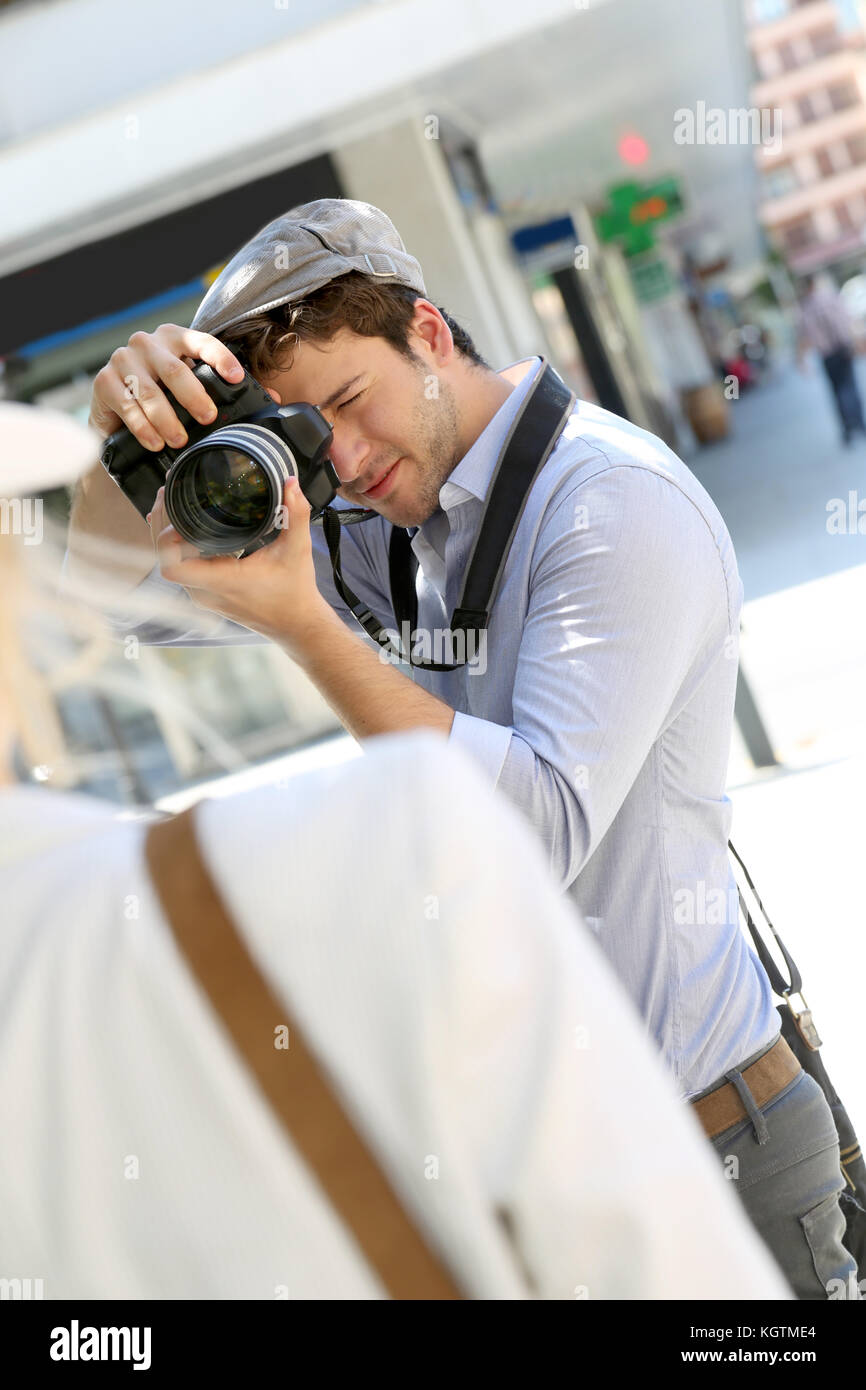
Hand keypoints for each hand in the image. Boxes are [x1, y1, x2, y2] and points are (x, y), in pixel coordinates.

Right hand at [89, 323, 277, 447]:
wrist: (115, 412)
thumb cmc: (164, 398)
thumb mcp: (193, 390)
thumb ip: (227, 391)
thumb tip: (276, 399)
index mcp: (176, 338)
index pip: (203, 341)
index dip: (220, 358)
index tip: (236, 378)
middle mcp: (147, 343)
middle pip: (175, 370)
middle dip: (194, 397)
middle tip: (208, 419)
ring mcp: (123, 360)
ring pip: (150, 392)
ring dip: (167, 420)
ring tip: (180, 441)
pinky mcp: (103, 381)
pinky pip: (127, 406)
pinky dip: (143, 428)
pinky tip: (155, 443)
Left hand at [146, 476, 328, 648]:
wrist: (295, 623)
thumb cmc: (294, 591)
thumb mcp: (297, 549)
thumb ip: (295, 513)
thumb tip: (290, 482)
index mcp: (222, 580)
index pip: (173, 567)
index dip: (166, 539)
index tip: (177, 511)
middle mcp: (205, 591)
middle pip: (163, 558)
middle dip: (160, 524)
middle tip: (167, 492)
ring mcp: (202, 595)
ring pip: (168, 563)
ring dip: (166, 534)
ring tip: (172, 503)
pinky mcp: (205, 594)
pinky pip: (180, 568)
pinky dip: (176, 546)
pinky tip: (182, 525)